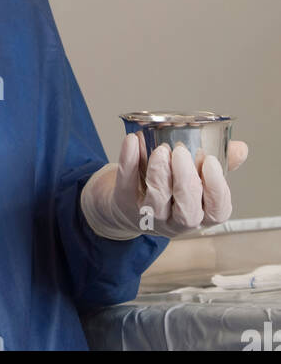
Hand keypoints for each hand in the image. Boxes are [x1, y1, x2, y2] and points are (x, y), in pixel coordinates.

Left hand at [80, 133, 248, 240]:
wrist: (122, 203)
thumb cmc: (166, 188)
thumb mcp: (193, 179)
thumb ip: (216, 166)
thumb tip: (241, 149)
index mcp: (199, 214)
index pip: (216, 213)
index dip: (216, 190)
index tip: (210, 162)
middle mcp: (175, 222)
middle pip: (187, 214)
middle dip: (186, 183)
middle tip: (181, 152)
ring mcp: (148, 217)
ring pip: (157, 204)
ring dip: (160, 175)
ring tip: (161, 149)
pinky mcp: (123, 205)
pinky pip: (126, 186)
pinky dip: (128, 162)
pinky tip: (132, 141)